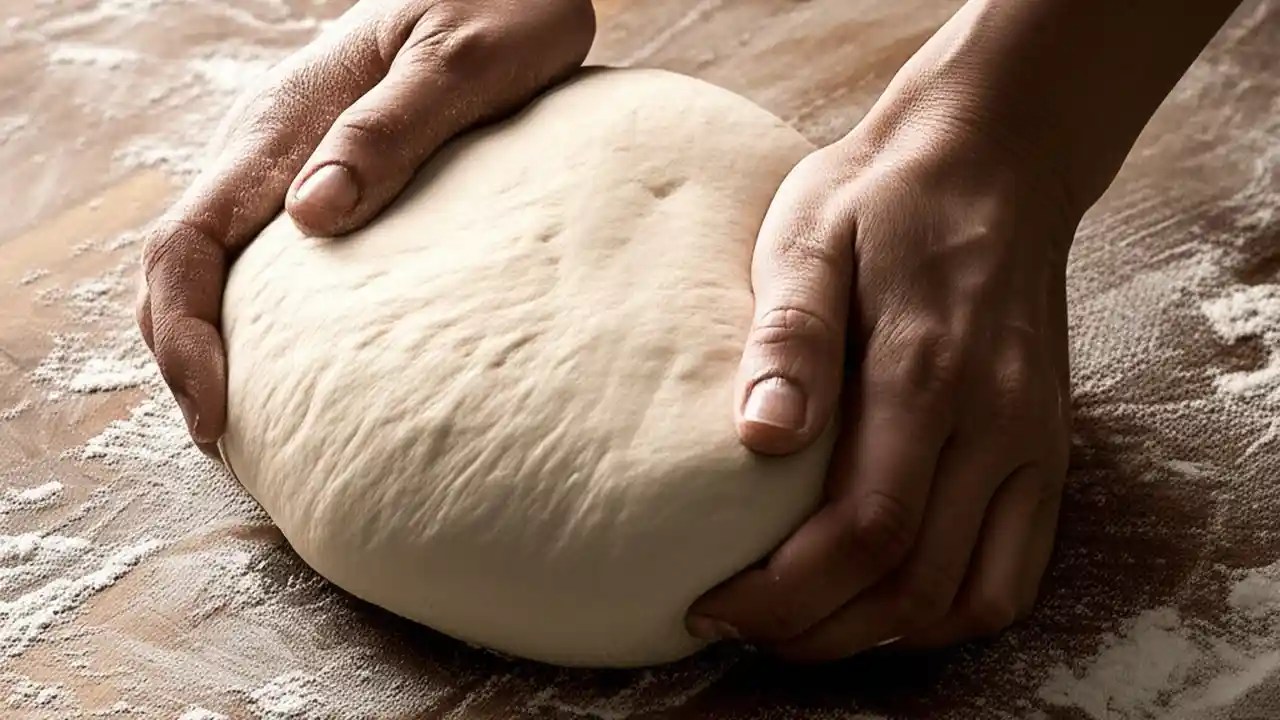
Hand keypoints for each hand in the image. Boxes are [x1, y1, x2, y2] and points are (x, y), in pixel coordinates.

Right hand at [136, 0, 594, 454]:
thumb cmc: (500, 8)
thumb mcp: (459, 63)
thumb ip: (390, 130)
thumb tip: (314, 216)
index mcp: (283, 123)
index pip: (190, 238)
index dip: (185, 331)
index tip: (216, 409)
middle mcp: (269, 146)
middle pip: (182, 262)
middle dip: (185, 354)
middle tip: (225, 440)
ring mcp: (290, 160)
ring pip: (215, 262)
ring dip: (210, 339)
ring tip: (246, 423)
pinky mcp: (324, 174)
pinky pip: (263, 253)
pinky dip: (253, 316)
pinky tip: (291, 364)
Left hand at [688, 99, 1074, 660]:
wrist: (993, 161)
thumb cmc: (880, 199)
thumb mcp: (808, 234)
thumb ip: (788, 335)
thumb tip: (760, 438)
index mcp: (925, 370)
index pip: (865, 529)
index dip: (786, 593)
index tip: (713, 606)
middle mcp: (995, 421)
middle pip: (912, 585)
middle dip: (817, 630)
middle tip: (740, 628)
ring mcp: (1033, 443)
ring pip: (969, 599)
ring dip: (879, 635)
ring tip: (801, 626)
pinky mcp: (1049, 451)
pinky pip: (1016, 575)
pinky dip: (950, 614)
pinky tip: (885, 604)